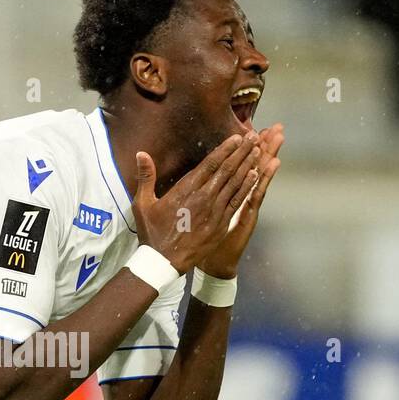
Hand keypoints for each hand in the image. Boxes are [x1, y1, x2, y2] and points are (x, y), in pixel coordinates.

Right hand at [132, 133, 260, 274]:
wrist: (163, 261)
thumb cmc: (152, 232)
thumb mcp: (143, 204)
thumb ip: (146, 177)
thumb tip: (141, 153)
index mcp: (186, 190)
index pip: (210, 164)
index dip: (225, 149)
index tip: (237, 137)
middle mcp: (204, 198)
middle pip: (227, 170)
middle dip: (241, 152)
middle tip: (254, 138)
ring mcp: (215, 212)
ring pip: (235, 184)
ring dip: (247, 166)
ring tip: (258, 151)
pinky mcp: (221, 224)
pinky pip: (237, 202)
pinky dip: (247, 188)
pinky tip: (254, 176)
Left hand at [198, 123, 283, 278]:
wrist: (213, 265)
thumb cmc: (201, 240)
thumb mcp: (196, 213)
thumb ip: (190, 192)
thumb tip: (185, 176)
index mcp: (225, 192)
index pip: (237, 165)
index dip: (247, 148)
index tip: (256, 128)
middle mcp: (238, 197)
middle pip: (252, 166)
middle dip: (263, 145)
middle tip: (277, 125)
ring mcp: (244, 206)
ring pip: (257, 175)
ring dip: (268, 155)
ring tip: (279, 137)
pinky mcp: (246, 217)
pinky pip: (255, 194)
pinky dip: (263, 180)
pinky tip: (271, 165)